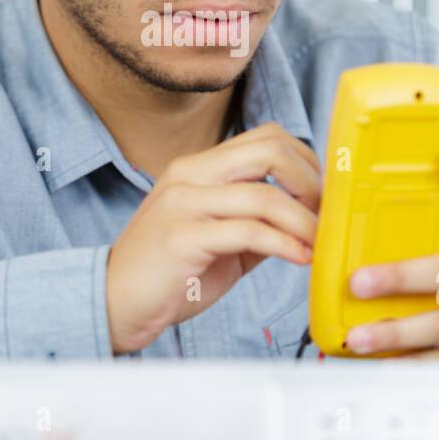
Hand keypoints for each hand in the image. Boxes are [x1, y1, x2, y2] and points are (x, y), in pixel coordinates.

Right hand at [106, 122, 320, 353]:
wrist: (113, 301)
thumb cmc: (168, 273)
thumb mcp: (220, 239)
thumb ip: (258, 223)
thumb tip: (310, 220)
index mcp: (199, 168)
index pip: (265, 137)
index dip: (305, 161)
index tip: (325, 194)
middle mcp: (190, 175)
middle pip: (269, 150)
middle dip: (310, 181)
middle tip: (326, 213)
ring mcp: (183, 203)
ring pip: (264, 194)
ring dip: (304, 221)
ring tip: (318, 242)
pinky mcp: (182, 237)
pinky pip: (248, 231)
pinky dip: (284, 244)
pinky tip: (299, 258)